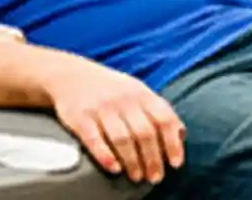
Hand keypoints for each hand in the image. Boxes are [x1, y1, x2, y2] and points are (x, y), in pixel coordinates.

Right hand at [48, 61, 185, 184]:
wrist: (70, 74)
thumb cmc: (111, 89)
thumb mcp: (138, 91)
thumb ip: (158, 111)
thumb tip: (181, 134)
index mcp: (142, 94)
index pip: (164, 118)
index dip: (172, 143)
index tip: (175, 163)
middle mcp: (124, 100)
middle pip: (144, 133)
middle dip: (153, 159)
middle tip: (154, 177)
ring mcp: (102, 108)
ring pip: (122, 138)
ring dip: (132, 161)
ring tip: (137, 176)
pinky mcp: (80, 117)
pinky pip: (94, 139)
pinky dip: (105, 156)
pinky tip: (114, 168)